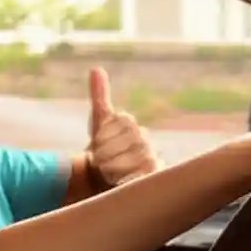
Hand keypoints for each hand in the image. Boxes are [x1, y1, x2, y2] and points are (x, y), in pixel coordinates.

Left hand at [86, 67, 161, 187]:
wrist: (101, 180)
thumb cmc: (100, 150)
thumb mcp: (97, 124)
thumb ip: (99, 97)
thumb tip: (96, 68)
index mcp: (131, 124)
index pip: (124, 120)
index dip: (106, 133)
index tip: (94, 144)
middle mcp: (145, 139)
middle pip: (131, 139)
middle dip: (110, 151)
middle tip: (97, 162)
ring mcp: (153, 157)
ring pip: (139, 157)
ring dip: (117, 167)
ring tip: (105, 173)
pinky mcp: (156, 178)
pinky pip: (149, 174)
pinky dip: (132, 178)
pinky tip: (119, 182)